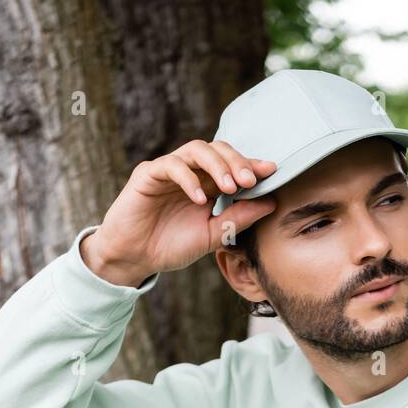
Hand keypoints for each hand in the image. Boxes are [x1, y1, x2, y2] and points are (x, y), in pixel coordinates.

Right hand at [80, 140, 278, 285]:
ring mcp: (169, 170)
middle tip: (250, 180)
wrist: (135, 258)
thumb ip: (239, 218)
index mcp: (207, 185)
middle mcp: (190, 172)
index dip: (252, 165)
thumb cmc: (171, 246)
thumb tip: (271, 202)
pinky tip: (199, 198)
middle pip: (218, 150)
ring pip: (196, 150)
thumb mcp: (212, 235)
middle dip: (237, 162)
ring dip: (217, 165)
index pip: (232, 166)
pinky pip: (171, 166)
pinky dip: (188, 179)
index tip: (273, 172)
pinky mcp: (148, 173)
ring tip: (229, 186)